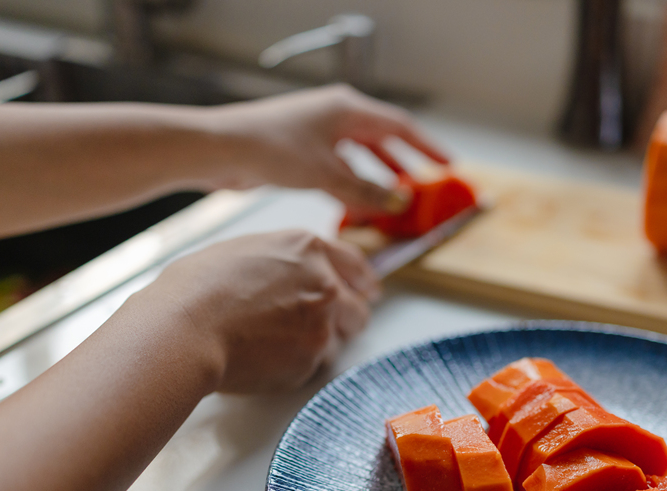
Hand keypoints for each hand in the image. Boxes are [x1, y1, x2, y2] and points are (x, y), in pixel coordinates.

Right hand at [143, 229, 377, 392]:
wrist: (186, 329)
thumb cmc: (197, 289)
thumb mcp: (243, 253)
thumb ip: (281, 262)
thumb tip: (288, 276)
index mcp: (307, 249)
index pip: (354, 263)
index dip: (362, 280)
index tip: (368, 290)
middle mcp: (325, 284)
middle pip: (358, 309)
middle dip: (345, 319)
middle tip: (320, 327)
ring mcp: (322, 325)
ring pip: (338, 342)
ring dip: (316, 345)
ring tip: (275, 344)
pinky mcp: (311, 361)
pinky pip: (313, 366)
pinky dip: (296, 366)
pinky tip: (263, 359)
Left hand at [195, 84, 448, 210]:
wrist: (220, 150)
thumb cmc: (267, 146)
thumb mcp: (326, 174)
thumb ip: (366, 191)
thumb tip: (398, 202)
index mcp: (346, 108)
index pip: (399, 125)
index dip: (425, 146)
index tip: (446, 163)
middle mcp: (334, 115)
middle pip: (381, 139)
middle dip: (404, 162)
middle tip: (426, 181)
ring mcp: (317, 133)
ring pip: (359, 156)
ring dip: (378, 177)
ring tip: (396, 199)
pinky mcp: (301, 152)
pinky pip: (339, 168)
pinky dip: (353, 185)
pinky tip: (360, 205)